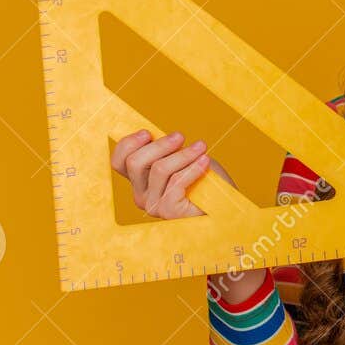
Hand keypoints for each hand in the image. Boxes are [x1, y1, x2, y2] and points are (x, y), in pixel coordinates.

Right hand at [109, 129, 232, 218]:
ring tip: (201, 147)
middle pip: (135, 162)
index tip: (148, 132)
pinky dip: (193, 167)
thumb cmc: (205, 179)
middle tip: (181, 136)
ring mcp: (154, 205)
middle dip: (159, 144)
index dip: (129, 144)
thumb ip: (165, 149)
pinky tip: (205, 160)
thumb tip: (154, 132)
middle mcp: (141, 196)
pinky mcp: (169, 211)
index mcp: (139, 182)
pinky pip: (177, 181)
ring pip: (159, 169)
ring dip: (183, 153)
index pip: (118, 162)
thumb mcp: (182, 158)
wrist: (226, 204)